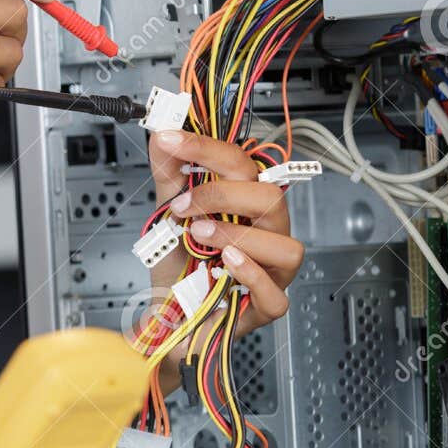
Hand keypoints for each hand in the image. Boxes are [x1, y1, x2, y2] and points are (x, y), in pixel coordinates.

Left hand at [147, 130, 305, 383]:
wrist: (165, 314)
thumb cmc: (178, 263)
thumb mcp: (169, 212)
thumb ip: (170, 173)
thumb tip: (162, 134)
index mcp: (248, 205)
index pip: (243, 163)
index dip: (206, 148)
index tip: (170, 141)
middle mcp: (267, 233)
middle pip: (271, 198)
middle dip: (221, 194)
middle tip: (182, 207)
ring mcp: (272, 271)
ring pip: (285, 244)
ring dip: (236, 234)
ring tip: (199, 236)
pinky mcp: (266, 306)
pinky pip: (276, 293)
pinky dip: (250, 274)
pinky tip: (225, 263)